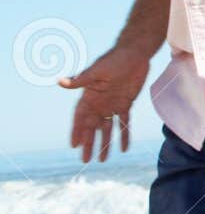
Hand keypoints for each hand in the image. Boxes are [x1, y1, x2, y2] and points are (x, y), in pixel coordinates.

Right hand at [60, 46, 148, 162]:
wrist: (135, 53)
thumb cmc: (114, 59)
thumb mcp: (97, 70)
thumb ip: (80, 79)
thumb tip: (59, 81)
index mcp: (89, 96)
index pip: (81, 118)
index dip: (77, 131)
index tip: (74, 145)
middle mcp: (99, 103)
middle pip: (92, 127)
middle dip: (89, 143)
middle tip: (85, 160)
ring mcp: (112, 104)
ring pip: (106, 128)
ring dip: (105, 143)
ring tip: (102, 159)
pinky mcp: (126, 103)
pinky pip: (123, 122)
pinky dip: (123, 134)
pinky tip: (124, 148)